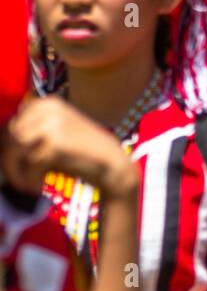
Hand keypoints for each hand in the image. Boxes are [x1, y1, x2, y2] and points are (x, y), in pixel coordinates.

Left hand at [2, 98, 137, 198]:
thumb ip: (32, 133)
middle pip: (11, 135)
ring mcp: (52, 124)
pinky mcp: (55, 143)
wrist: (112, 164)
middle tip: (18, 178)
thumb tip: (2, 146)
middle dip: (9, 161)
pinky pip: (28, 164)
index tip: (14, 164)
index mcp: (48, 103)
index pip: (13, 123)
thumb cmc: (82, 153)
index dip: (8, 147)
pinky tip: (37, 187)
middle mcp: (49, 109)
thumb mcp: (57, 134)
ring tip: (26, 184)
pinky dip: (28, 180)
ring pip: (14, 149)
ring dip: (15, 172)